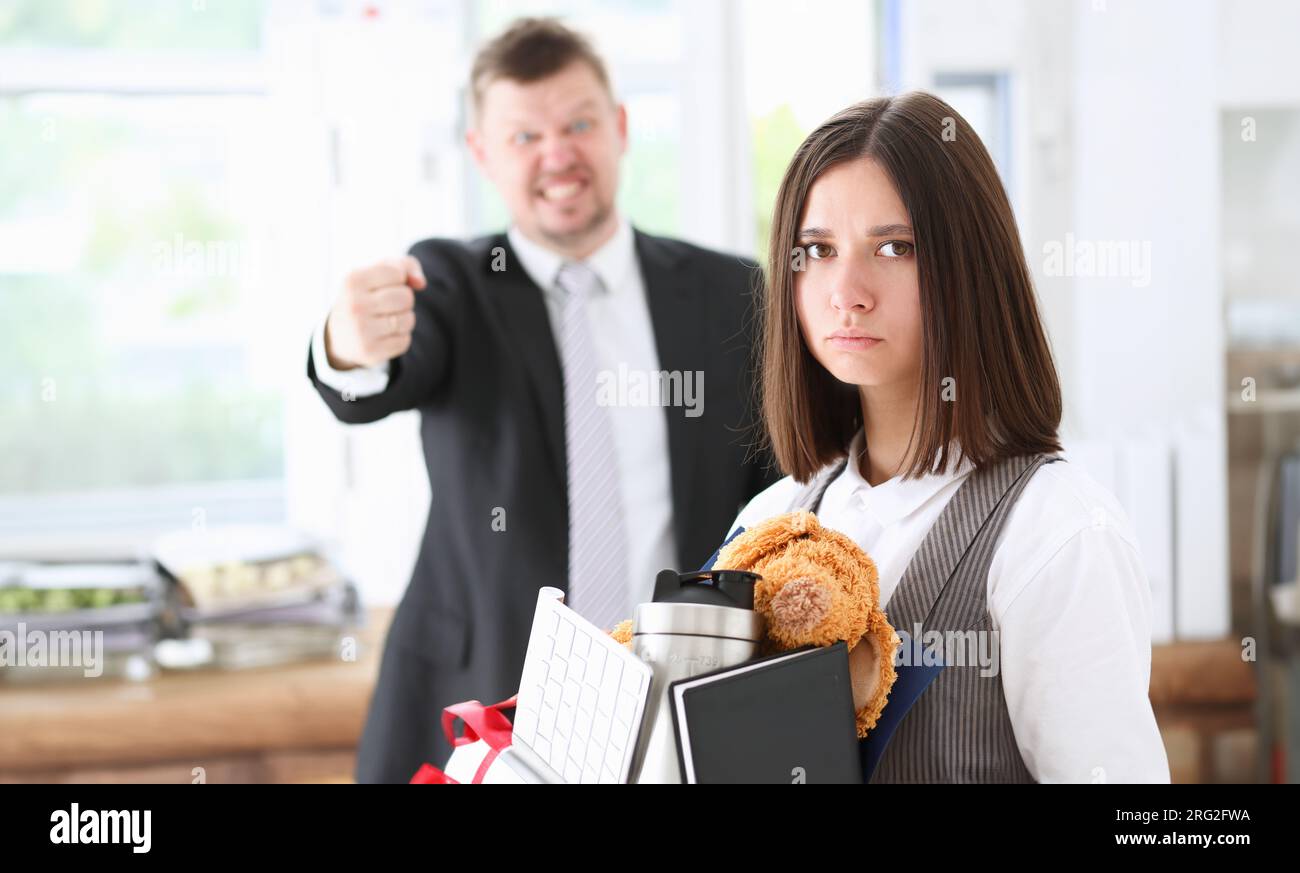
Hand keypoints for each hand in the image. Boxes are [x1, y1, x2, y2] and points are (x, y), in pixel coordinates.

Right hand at [324, 255, 425, 369]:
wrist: (339, 335)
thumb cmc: (365, 296)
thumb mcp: (377, 272)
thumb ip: (405, 266)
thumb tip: (421, 283)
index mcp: (352, 281)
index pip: (397, 273)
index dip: (399, 279)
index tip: (384, 285)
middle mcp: (354, 305)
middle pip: (406, 297)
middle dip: (404, 299)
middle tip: (387, 304)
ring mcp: (361, 331)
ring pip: (408, 320)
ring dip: (404, 319)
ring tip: (385, 319)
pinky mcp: (371, 352)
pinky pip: (405, 341)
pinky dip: (400, 337)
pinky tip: (384, 335)